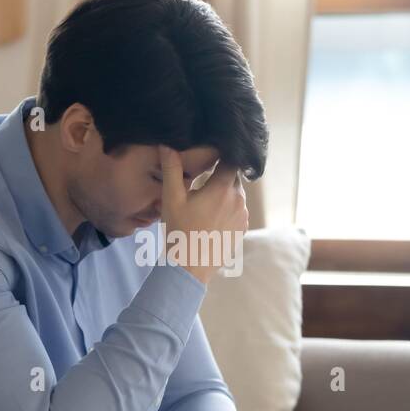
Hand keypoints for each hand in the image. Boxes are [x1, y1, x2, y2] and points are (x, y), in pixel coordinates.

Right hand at [158, 146, 247, 285]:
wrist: (190, 267)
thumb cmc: (179, 231)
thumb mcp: (172, 198)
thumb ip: (172, 169)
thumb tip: (167, 144)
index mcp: (222, 188)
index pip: (230, 160)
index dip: (221, 155)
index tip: (210, 156)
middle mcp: (238, 199)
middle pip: (234, 176)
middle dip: (221, 174)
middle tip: (203, 181)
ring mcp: (242, 215)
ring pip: (237, 193)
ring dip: (224, 192)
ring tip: (205, 200)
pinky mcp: (242, 228)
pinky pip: (238, 209)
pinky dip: (228, 207)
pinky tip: (212, 216)